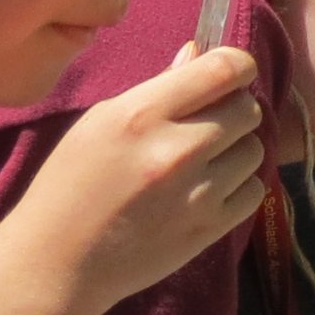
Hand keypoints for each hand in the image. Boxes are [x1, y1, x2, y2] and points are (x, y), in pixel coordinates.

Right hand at [0, 45, 266, 314]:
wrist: (60, 261)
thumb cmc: (70, 185)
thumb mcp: (100, 123)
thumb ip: (156, 89)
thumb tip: (198, 54)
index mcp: (143, 114)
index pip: (223, 70)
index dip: (238, 64)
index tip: (232, 71)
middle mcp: (177, 149)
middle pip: (247, 109)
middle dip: (234, 109)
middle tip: (211, 121)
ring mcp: (198, 192)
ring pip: (254, 150)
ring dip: (237, 149)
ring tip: (204, 160)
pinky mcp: (210, 228)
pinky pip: (254, 191)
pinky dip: (239, 186)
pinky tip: (209, 189)